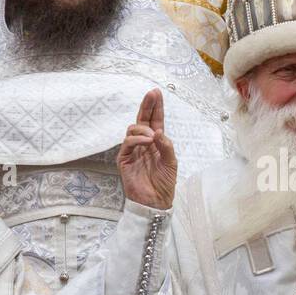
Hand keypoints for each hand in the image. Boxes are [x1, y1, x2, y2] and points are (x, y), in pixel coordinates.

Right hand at [117, 90, 176, 209]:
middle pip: (142, 120)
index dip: (155, 107)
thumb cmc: (164, 183)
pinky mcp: (124, 159)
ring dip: (144, 129)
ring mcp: (133, 151)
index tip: (156, 93)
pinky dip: (137, 139)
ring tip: (153, 137)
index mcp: (155, 143)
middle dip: (147, 106)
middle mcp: (143, 144)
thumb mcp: (171, 162)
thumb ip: (166, 145)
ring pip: (133, 130)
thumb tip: (158, 131)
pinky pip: (127, 143)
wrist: (155, 201)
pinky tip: (147, 141)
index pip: (154, 121)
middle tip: (152, 94)